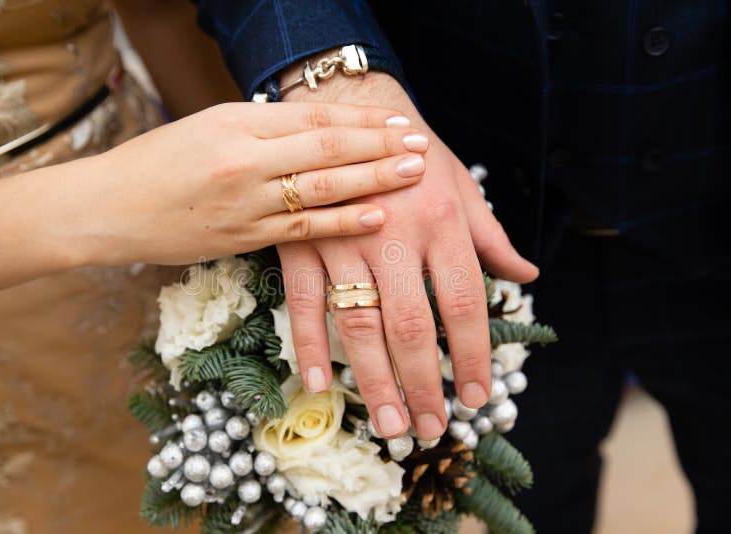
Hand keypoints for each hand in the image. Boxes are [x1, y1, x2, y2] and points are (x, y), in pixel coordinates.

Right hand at [84, 101, 427, 264]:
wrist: (106, 208)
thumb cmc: (155, 164)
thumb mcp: (205, 128)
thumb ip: (259, 130)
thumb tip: (312, 129)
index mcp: (235, 122)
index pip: (312, 118)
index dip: (360, 120)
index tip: (396, 121)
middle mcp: (243, 157)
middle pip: (326, 148)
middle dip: (379, 146)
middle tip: (420, 145)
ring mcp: (244, 200)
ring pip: (321, 187)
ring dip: (372, 180)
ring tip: (412, 174)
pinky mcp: (241, 237)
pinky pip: (300, 229)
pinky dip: (341, 223)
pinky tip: (375, 217)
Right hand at [279, 71, 538, 439]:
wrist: (350, 108)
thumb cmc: (413, 150)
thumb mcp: (460, 184)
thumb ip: (491, 235)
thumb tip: (527, 275)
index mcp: (441, 220)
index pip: (463, 303)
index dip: (472, 356)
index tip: (477, 398)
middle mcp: (393, 233)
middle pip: (411, 324)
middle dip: (424, 383)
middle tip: (431, 428)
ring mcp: (342, 238)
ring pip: (359, 322)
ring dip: (375, 380)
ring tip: (391, 424)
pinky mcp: (301, 241)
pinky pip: (304, 301)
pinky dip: (308, 345)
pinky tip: (318, 385)